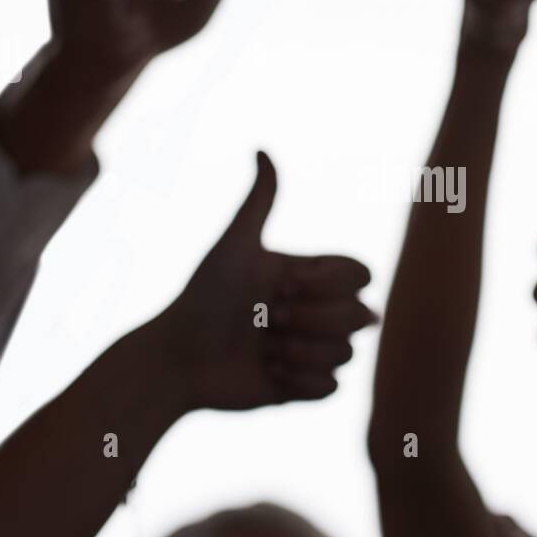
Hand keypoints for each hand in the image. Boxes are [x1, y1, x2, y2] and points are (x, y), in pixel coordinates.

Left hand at [145, 152, 376, 411]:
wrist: (175, 358)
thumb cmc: (200, 297)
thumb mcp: (232, 247)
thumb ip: (258, 202)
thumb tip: (262, 148)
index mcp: (309, 277)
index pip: (361, 275)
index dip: (329, 284)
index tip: (283, 285)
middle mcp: (316, 312)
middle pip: (361, 317)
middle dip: (312, 320)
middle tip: (266, 320)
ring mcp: (312, 350)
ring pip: (347, 354)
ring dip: (301, 351)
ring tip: (264, 349)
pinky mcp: (303, 387)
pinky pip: (332, 388)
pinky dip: (301, 381)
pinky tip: (268, 374)